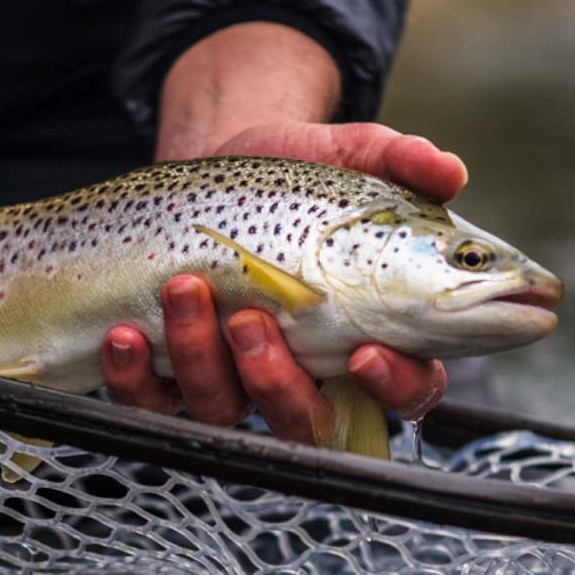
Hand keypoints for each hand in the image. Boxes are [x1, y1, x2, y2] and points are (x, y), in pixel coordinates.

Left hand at [102, 23, 460, 440]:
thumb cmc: (298, 173)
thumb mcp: (348, 155)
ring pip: (224, 410)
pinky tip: (125, 334)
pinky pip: (152, 404)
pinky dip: (134, 377)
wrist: (216, 163)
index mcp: (370, 332)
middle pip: (305, 419)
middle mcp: (305, 370)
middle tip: (251, 321)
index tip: (367, 353)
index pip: (407, 388)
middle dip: (276, 382)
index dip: (395, 387)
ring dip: (200, 360)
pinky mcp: (171, 375)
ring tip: (184, 290)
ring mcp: (234, 378)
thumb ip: (401, 161)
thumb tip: (449, 172)